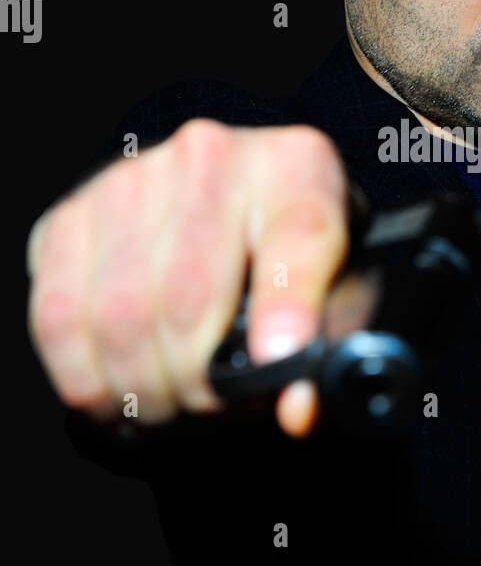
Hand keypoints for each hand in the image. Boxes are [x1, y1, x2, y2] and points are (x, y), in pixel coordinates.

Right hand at [26, 120, 353, 436]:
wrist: (233, 207)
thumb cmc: (292, 260)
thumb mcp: (337, 297)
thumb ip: (326, 349)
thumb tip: (296, 408)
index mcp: (297, 168)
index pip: (298, 235)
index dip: (287, 308)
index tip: (278, 361)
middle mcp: (211, 156)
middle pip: (190, 296)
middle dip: (199, 382)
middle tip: (212, 409)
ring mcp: (131, 179)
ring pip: (120, 314)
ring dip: (142, 387)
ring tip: (170, 405)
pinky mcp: (73, 212)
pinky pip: (58, 313)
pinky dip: (83, 375)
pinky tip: (114, 393)